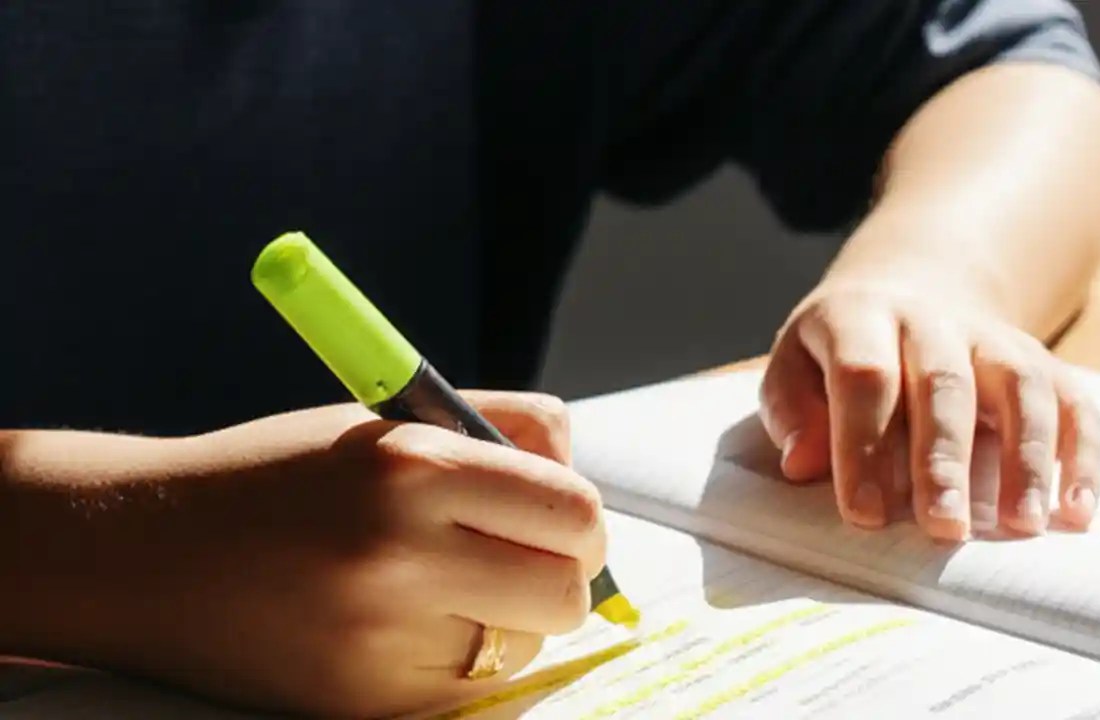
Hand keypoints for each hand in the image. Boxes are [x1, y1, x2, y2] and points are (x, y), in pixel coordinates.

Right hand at [0, 392, 601, 717]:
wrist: (147, 553)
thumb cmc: (282, 474)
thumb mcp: (388, 420)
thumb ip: (500, 427)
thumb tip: (581, 466)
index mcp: (411, 467)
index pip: (574, 510)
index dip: (579, 517)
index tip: (558, 516)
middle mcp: (398, 557)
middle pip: (567, 592)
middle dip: (561, 573)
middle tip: (520, 555)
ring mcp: (378, 643)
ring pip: (524, 646)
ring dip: (507, 619)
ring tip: (440, 586)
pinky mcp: (362, 705)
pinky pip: (467, 687)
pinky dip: (456, 657)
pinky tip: (399, 624)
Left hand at [758, 278, 1099, 541]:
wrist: (910, 290)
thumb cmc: (839, 353)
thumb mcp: (795, 365)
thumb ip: (792, 411)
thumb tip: (802, 463)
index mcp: (860, 317)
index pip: (864, 376)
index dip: (862, 445)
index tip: (863, 514)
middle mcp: (932, 319)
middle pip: (943, 384)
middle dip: (943, 459)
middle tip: (942, 527)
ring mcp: (993, 336)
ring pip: (1019, 386)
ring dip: (1025, 458)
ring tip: (1020, 526)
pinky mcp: (1041, 360)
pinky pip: (1072, 400)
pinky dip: (1081, 453)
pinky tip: (1077, 509)